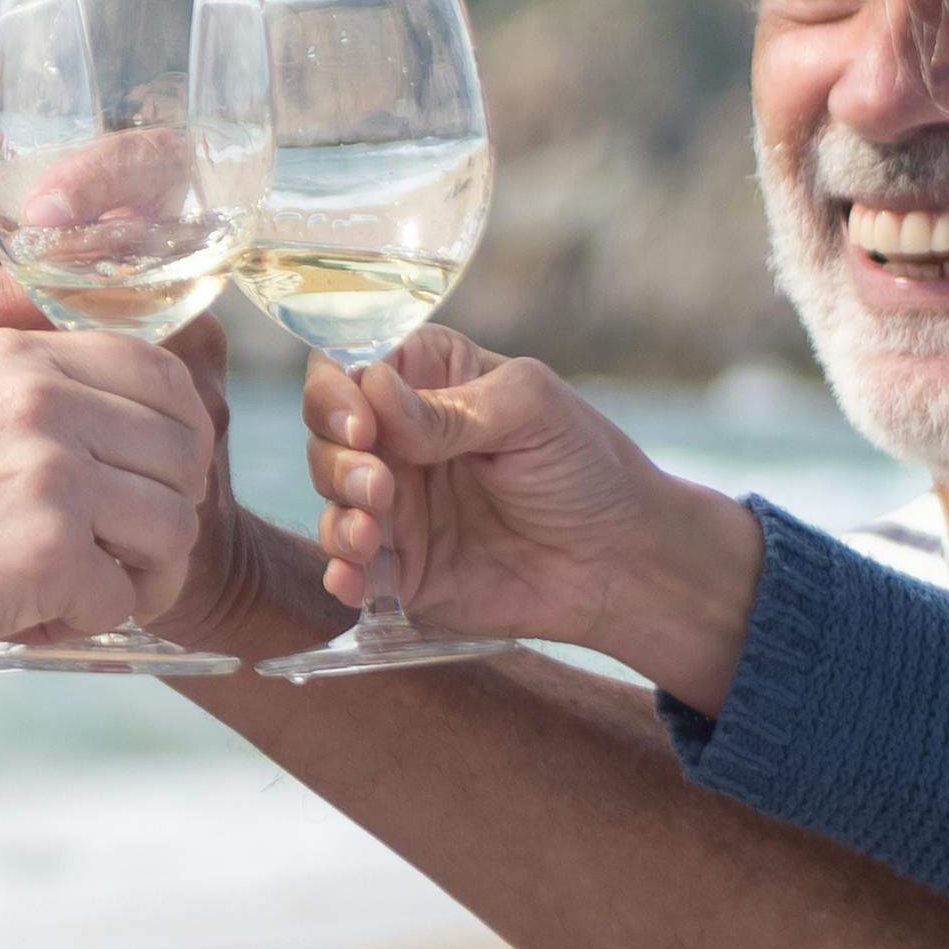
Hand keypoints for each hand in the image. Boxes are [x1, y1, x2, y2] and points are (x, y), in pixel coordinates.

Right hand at [0, 322, 216, 683]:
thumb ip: (26, 399)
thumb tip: (118, 424)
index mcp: (18, 357)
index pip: (160, 372)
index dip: (179, 436)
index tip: (157, 482)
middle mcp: (44, 401)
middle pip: (184, 455)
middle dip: (166, 517)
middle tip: (119, 559)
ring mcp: (52, 473)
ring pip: (173, 529)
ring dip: (140, 578)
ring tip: (74, 597)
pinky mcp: (51, 551)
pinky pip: (123, 598)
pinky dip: (86, 624)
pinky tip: (26, 620)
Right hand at [310, 331, 762, 705]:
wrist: (621, 562)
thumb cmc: (586, 468)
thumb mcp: (531, 412)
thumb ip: (450, 409)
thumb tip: (372, 388)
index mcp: (428, 382)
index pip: (350, 368)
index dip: (338, 393)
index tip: (362, 425)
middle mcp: (400, 440)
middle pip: (327, 434)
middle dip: (337, 459)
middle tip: (378, 487)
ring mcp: (396, 506)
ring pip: (330, 500)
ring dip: (338, 517)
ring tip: (371, 535)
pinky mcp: (402, 569)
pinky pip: (352, 568)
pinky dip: (342, 572)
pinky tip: (353, 579)